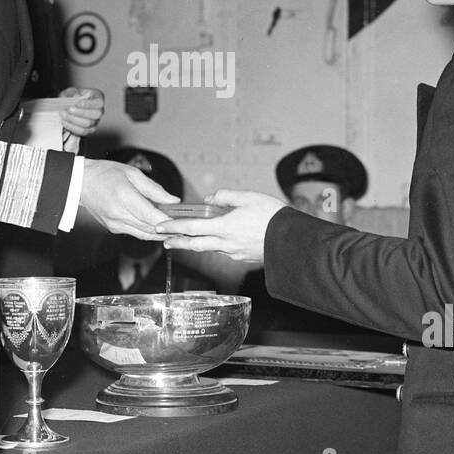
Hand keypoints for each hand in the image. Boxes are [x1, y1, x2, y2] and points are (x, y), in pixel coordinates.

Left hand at [59, 88, 104, 138]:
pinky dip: (72, 127)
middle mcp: (100, 111)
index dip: (88, 104)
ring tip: (63, 115)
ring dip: (73, 120)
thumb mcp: (70, 91)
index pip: (99, 102)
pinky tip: (64, 122)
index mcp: (98, 98)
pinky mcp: (90, 130)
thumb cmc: (72, 98)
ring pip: (88, 124)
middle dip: (80, 112)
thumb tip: (76, 96)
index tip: (77, 103)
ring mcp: (96, 121)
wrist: (69, 107)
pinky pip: (83, 131)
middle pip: (95, 114)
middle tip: (69, 109)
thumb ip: (72, 92)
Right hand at [79, 159, 174, 238]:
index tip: (182, 222)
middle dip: (168, 229)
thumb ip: (154, 189)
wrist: (80, 183)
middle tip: (185, 227)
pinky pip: (135, 233)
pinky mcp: (113, 228)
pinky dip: (148, 230)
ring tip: (176, 229)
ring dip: (160, 233)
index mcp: (124, 197)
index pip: (151, 216)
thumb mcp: (132, 174)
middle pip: (150, 228)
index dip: (168, 222)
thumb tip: (173, 201)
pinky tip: (158, 226)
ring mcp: (115, 224)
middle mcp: (119, 214)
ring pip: (144, 234)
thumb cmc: (105, 173)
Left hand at [157, 189, 286, 264]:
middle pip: (195, 244)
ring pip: (208, 249)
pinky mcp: (243, 257)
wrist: (292, 240)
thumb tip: (210, 198)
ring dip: (194, 245)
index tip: (161, 226)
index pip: (192, 227)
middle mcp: (226, 243)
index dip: (175, 226)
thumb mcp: (249, 197)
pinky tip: (213, 243)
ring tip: (185, 241)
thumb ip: (226, 196)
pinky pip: (223, 252)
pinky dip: (213, 247)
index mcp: (225, 227)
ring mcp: (234, 253)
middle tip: (165, 240)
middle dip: (178, 242)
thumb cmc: (273, 217)